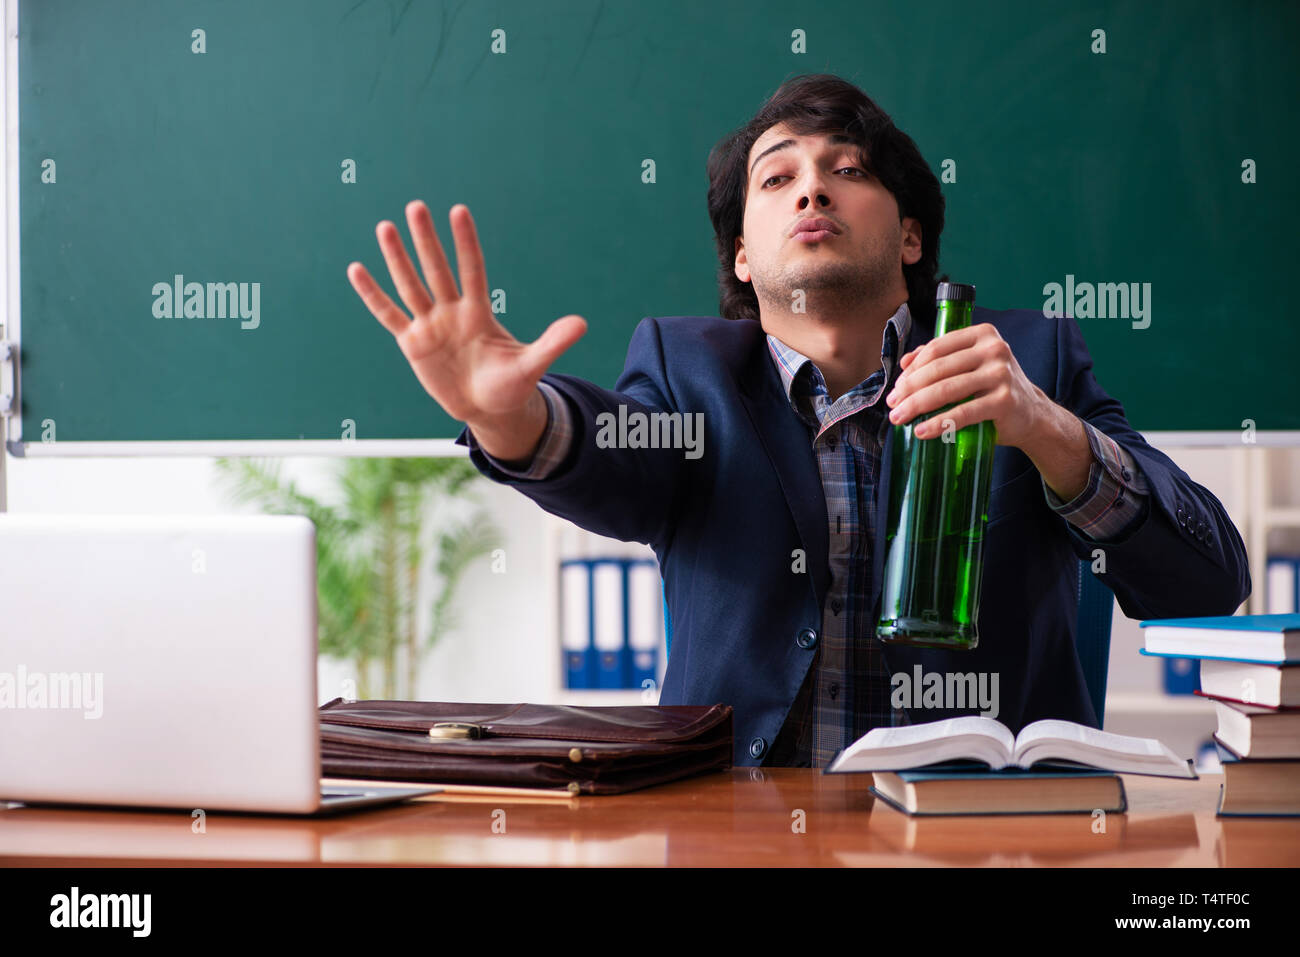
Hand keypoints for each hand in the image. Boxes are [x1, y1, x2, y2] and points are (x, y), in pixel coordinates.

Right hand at [347, 201, 586, 424]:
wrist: (489, 410)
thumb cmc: (511, 385)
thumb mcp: (532, 365)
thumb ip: (552, 342)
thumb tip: (582, 323)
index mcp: (479, 313)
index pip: (472, 270)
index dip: (466, 243)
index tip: (459, 211)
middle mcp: (452, 312)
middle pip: (437, 270)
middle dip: (427, 240)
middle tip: (416, 206)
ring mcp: (430, 326)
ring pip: (411, 286)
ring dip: (398, 259)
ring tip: (386, 227)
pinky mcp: (412, 344)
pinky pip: (389, 315)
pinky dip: (373, 295)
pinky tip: (357, 269)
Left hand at [883, 324, 1049, 449]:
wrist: (1032, 414)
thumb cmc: (994, 388)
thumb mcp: (971, 365)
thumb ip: (941, 358)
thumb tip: (905, 363)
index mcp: (982, 334)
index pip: (936, 349)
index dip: (911, 370)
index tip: (895, 388)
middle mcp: (994, 349)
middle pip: (937, 369)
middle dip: (908, 389)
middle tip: (892, 406)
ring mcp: (1001, 374)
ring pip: (946, 390)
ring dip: (916, 406)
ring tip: (899, 418)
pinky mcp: (1004, 401)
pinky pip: (963, 413)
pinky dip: (938, 424)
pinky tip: (921, 431)